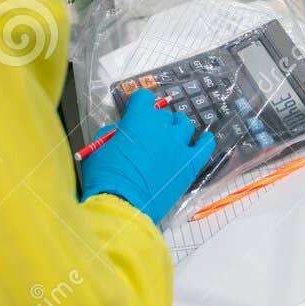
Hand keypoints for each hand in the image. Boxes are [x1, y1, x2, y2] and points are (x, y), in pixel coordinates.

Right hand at [80, 89, 215, 224]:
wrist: (121, 207)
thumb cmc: (104, 177)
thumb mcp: (100, 147)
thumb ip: (115, 133)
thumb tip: (125, 131)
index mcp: (139, 119)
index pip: (144, 97)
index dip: (138, 104)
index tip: (134, 114)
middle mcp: (162, 127)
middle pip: (164, 114)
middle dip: (155, 122)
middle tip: (148, 137)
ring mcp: (179, 145)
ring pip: (185, 125)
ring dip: (177, 128)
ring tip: (171, 139)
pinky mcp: (190, 164)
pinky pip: (205, 146)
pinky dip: (204, 142)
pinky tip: (201, 141)